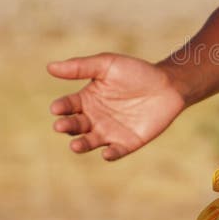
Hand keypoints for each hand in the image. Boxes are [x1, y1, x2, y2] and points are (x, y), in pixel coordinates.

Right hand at [47, 52, 185, 159]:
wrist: (168, 85)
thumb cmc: (136, 72)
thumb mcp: (107, 65)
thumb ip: (81, 67)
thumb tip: (50, 67)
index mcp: (86, 99)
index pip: (68, 106)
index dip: (61, 107)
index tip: (57, 108)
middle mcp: (94, 118)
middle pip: (75, 126)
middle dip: (67, 126)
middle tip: (61, 125)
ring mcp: (109, 132)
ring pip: (90, 142)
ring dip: (82, 145)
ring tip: (76, 145)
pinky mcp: (127, 143)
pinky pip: (115, 152)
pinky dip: (110, 154)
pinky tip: (106, 153)